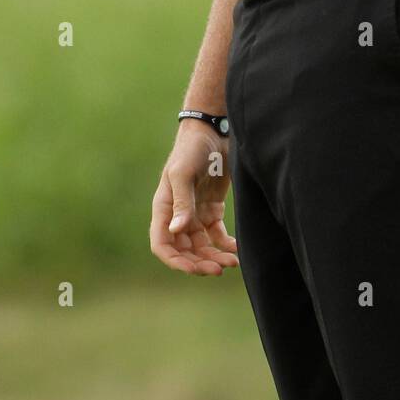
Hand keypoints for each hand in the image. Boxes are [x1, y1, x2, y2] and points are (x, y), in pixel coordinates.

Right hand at [149, 122, 238, 275]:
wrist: (213, 129)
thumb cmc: (192, 148)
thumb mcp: (183, 173)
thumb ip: (181, 202)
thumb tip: (176, 231)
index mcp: (164, 208)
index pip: (162, 244)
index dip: (175, 261)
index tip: (194, 268)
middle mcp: (178, 214)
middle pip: (184, 250)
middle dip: (199, 263)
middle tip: (219, 269)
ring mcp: (195, 212)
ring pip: (201, 246)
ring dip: (214, 257)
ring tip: (232, 262)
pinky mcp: (212, 208)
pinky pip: (216, 234)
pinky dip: (225, 244)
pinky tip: (237, 249)